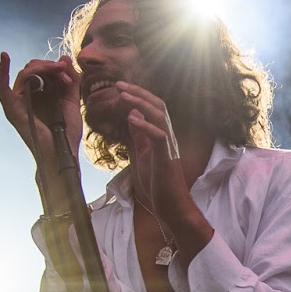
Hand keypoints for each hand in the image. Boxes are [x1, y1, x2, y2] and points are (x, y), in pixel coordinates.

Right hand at [0, 51, 84, 184]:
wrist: (64, 150)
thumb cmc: (68, 131)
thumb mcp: (72, 100)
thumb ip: (70, 80)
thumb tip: (64, 58)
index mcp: (39, 94)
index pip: (41, 70)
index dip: (54, 67)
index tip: (68, 73)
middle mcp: (27, 96)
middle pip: (32, 68)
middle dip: (50, 67)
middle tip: (64, 74)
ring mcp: (18, 102)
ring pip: (25, 73)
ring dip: (43, 67)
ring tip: (58, 72)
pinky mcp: (12, 109)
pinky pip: (1, 87)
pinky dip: (1, 71)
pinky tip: (5, 56)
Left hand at [118, 81, 214, 254]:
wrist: (171, 207)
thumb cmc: (159, 184)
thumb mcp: (144, 155)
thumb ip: (140, 136)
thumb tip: (133, 117)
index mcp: (161, 135)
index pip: (153, 108)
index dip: (138, 96)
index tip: (120, 88)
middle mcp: (167, 137)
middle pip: (157, 106)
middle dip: (138, 93)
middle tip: (119, 84)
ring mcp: (168, 146)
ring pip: (159, 116)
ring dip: (140, 103)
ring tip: (123, 95)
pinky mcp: (167, 158)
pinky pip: (159, 136)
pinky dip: (145, 125)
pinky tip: (132, 119)